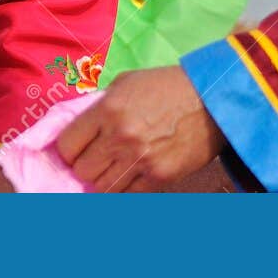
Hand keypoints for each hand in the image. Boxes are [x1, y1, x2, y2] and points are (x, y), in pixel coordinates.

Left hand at [55, 66, 221, 191]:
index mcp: (108, 109)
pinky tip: (130, 175)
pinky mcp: (159, 176)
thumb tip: (79, 130)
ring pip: (101, 188)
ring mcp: (140, 159)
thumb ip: (100, 105)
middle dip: (85, 166)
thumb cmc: (165, 86)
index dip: (68, 150)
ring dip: (103, 179)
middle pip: (82, 170)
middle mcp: (120, 136)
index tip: (75, 150)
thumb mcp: (126, 83)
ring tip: (113, 168)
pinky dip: (125, 188)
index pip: (67, 144)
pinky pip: (128, 195)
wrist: (211, 98)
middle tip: (95, 159)